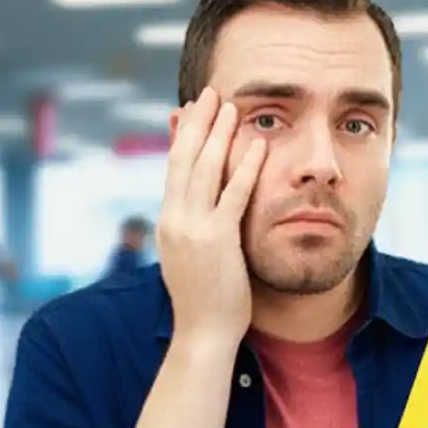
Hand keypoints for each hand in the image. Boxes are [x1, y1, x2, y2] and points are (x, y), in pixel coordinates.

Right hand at [157, 87, 266, 340]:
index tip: (191, 109)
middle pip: (184, 158)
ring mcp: (194, 229)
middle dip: (198, 122)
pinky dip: (247, 167)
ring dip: (220, 133)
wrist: (203, 334)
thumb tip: (198, 209)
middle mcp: (175, 219)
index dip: (182, 135)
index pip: (173, 167)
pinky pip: (234, 195)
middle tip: (211, 92)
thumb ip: (194, 228)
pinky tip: (259, 145)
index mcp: (168, 222)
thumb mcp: (191, 257)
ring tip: (233, 106)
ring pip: (205, 169)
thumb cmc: (204, 301)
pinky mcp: (218, 240)